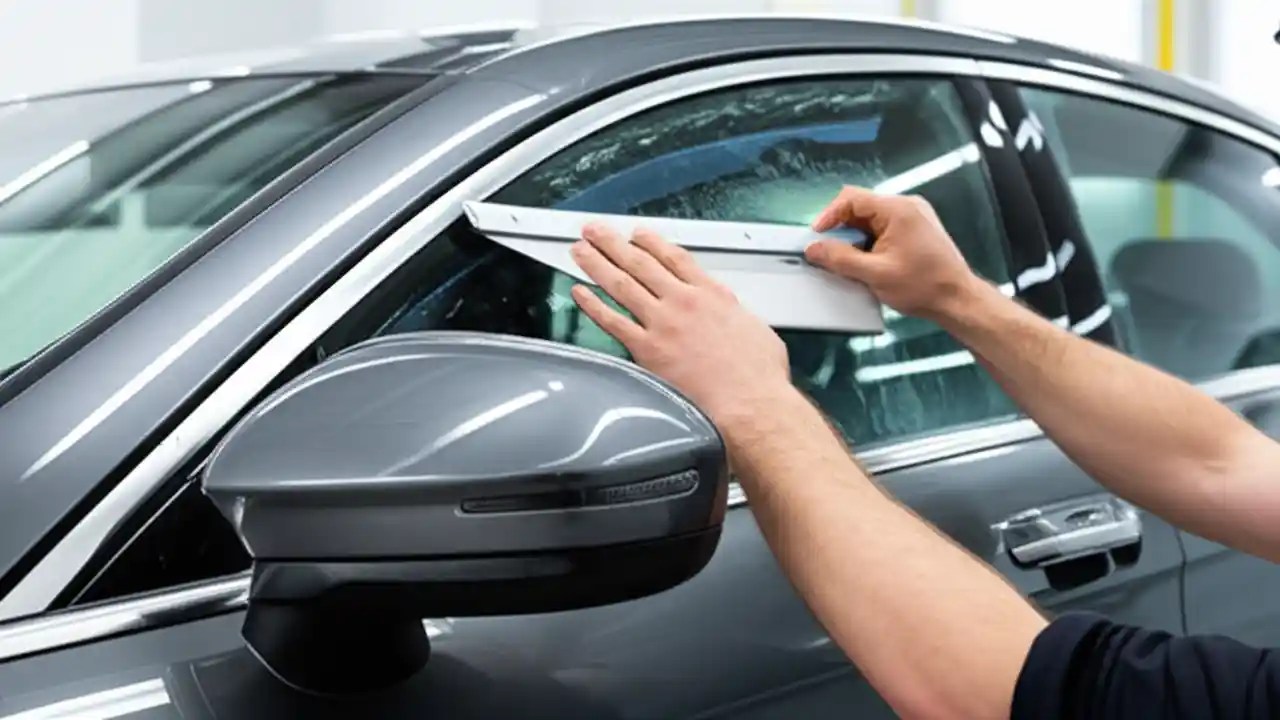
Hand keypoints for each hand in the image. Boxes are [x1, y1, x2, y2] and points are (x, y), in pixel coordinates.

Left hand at [569, 224, 792, 433]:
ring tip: (579, 250)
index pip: (674, 257)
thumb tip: (731, 318)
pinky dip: (593, 305)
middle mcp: (683, 302)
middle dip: (614, 243)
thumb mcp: (755, 328)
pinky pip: (612, 322)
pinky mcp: (647, 349)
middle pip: (640, 263)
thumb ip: (734, 316)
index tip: (637, 234)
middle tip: (595, 230)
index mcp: (712, 294)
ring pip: (621, 284)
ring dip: (596, 264)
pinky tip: (580, 293)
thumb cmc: (758, 374)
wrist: (749, 401)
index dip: (651, 242)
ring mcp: (662, 324)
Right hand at [806, 186, 980, 319]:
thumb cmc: (920, 286)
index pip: (851, 198)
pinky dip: (870, 240)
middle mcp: (906, 205)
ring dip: (855, 236)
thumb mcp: (874, 274)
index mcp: (897, 209)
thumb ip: (840, 259)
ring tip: (849, 259)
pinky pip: (885, 226)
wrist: (958, 299)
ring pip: (872, 218)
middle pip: (862, 206)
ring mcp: (914, 215)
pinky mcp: (918, 227)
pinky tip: (868, 260)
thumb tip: (813, 249)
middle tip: (829, 251)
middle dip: (841, 228)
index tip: (816, 236)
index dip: (829, 215)